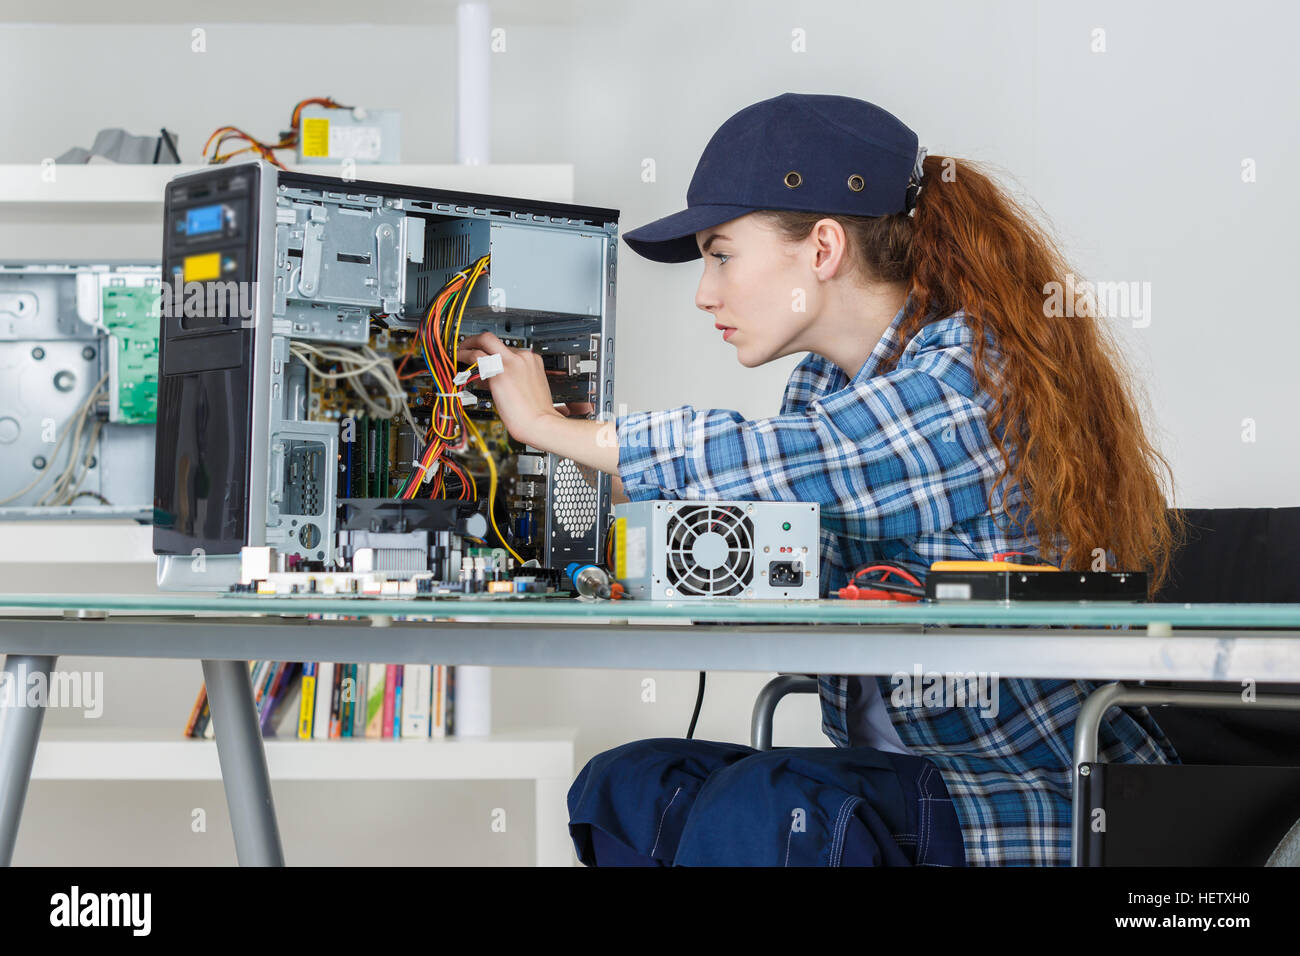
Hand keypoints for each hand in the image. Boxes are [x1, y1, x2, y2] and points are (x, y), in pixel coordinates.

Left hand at [456, 332, 586, 444]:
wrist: (540, 424)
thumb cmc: (535, 414)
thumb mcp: (526, 389)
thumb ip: (509, 379)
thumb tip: (489, 379)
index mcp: (533, 361)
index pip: (508, 349)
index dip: (493, 354)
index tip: (486, 357)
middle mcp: (523, 357)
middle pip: (495, 339)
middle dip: (478, 339)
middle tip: (469, 345)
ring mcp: (512, 361)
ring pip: (485, 341)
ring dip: (470, 345)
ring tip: (460, 353)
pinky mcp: (500, 371)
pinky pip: (476, 356)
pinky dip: (464, 355)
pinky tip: (459, 358)